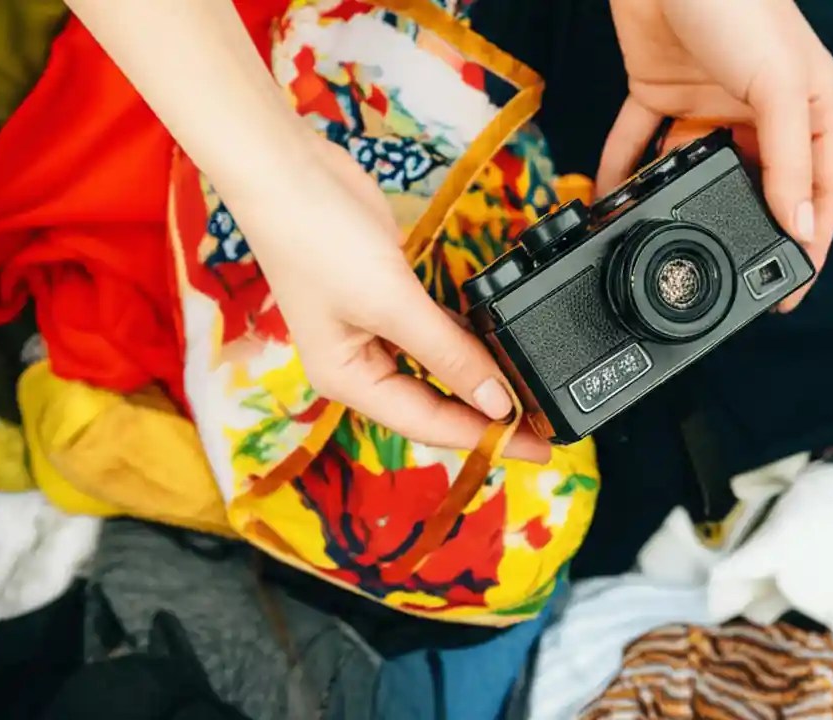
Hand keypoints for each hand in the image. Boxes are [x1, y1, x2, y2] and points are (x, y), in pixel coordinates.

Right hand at [226, 132, 552, 462]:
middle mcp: (358, 364)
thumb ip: (449, 353)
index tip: (539, 450)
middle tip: (545, 428)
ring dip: (481, 383)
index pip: (429, 424)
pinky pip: (435, 335)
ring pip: (437, 372)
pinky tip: (498, 348)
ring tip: (530, 396)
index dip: (487, 438)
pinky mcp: (386, 298)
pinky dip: (467, 344)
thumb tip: (498, 400)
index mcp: (348, 380)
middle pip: (434, 406)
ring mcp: (371, 330)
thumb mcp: (393, 303)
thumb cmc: (319, 239)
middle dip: (487, 418)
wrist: (287, 170)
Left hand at [603, 0, 832, 310]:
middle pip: (756, 185)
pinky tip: (612, 203)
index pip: (819, 187)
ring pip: (694, 170)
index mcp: (807, 106)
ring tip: (661, 243)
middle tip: (725, 276)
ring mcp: (708, 104)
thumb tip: (800, 228)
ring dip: (677, 203)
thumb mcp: (778, 85)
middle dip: (741, 228)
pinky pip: (639, 144)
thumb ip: (789, 159)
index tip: (793, 284)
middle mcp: (760, 110)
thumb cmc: (739, 3)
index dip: (810, 237)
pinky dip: (624, 173)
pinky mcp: (659, 91)